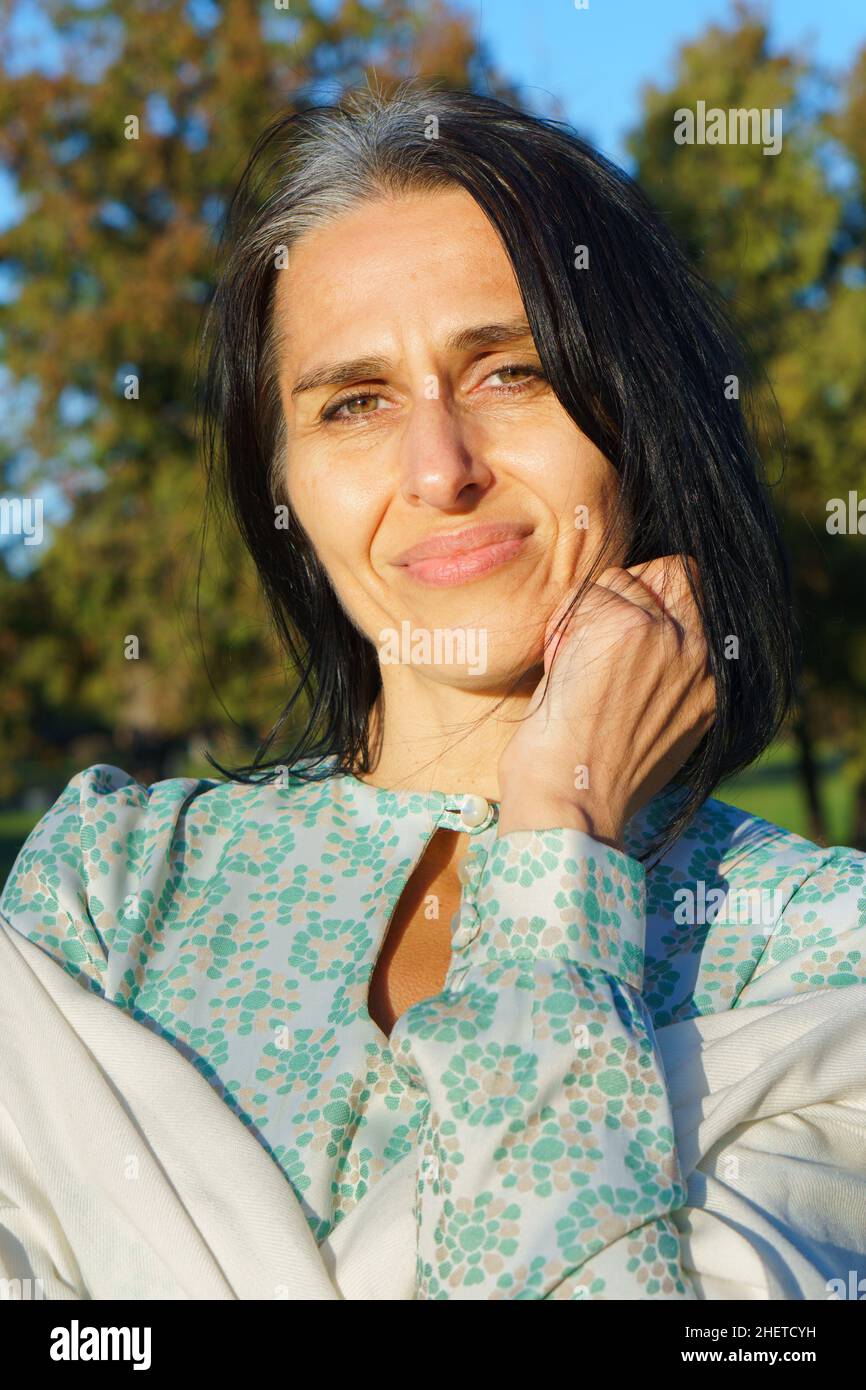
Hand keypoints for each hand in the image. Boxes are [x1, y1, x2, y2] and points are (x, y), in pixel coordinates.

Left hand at [496, 555, 715, 848]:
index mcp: (715, 681)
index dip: (657, 601)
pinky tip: (559, 669)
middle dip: (629, 591)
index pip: (698, 597)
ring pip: (619, 581)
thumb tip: (643, 646)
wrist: (572, 800)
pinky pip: (585, 594)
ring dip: (588, 613)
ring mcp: (665, 635)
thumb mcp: (661, 729)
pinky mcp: (623, 627)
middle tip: (594, 635)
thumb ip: (668, 681)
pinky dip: (562, 625)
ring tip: (573, 668)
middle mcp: (700, 653)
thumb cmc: (597, 777)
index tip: (622, 631)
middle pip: (672, 571)